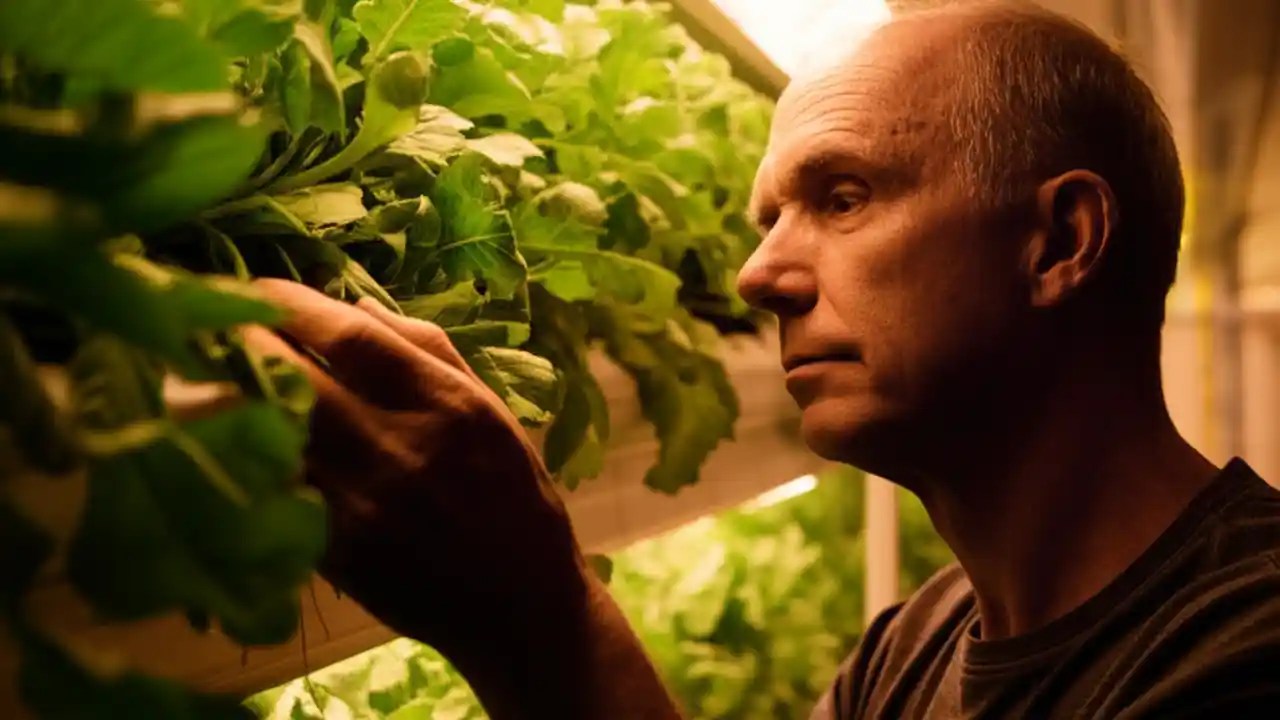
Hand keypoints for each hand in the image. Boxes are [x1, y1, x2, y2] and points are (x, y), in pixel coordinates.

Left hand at [243, 280, 588, 654]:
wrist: (521, 602)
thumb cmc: (513, 494)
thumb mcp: (489, 409)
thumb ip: (427, 349)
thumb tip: (353, 306)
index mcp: (445, 405)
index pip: (348, 338)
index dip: (289, 305)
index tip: (258, 289)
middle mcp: (398, 448)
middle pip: (292, 379)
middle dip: (243, 343)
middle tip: (218, 327)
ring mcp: (360, 505)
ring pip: (268, 436)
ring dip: (231, 400)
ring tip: (208, 376)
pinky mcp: (335, 552)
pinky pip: (274, 491)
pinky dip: (250, 459)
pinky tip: (235, 441)